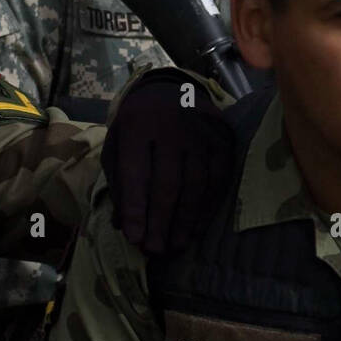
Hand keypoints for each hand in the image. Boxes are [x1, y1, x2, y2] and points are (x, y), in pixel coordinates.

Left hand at [103, 68, 235, 255]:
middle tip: (155, 250)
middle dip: (160, 221)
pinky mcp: (222, 137)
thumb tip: (121, 225)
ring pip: (195, 183)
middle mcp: (170, 126)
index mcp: (136, 126)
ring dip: (185, 220)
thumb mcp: (118, 145)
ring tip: (176, 245)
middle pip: (167, 182)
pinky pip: (218, 178)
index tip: (134, 239)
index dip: (135, 208)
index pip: (136, 173)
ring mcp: (200, 131)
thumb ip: (118, 182)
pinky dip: (208, 207)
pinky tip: (197, 228)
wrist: (170, 90)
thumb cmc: (139, 126)